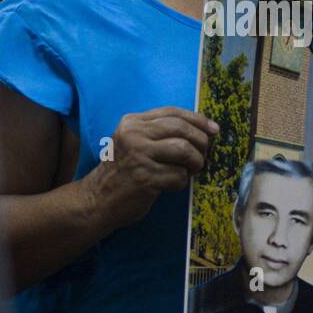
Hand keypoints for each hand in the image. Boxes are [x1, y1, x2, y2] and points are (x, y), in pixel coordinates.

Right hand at [81, 107, 216, 229]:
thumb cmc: (124, 172)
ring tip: (191, 170)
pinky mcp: (145, 178)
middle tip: (203, 156)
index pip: (172, 112)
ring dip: (195, 162)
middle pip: (181, 128)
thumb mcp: (134, 143)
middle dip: (201, 142)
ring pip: (184, 150)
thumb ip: (159, 132)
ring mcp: (138, 156)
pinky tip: (173, 185)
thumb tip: (203, 130)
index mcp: (132, 122)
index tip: (214, 129)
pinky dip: (182, 182)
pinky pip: (179, 176)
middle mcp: (133, 135)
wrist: (98, 200)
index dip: (198, 119)